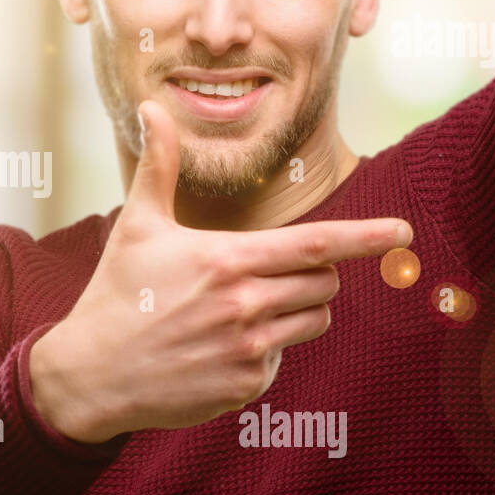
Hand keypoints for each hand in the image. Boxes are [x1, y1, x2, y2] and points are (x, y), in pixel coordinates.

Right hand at [30, 99, 412, 443]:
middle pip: (323, 283)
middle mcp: (245, 305)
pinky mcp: (246, 386)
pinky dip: (265, 350)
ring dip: (295, 311)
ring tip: (240, 310)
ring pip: (314, 321)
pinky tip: (220, 348)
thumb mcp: (138, 226)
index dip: (365, 236)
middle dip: (310, 274)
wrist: (91, 374)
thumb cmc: (115, 293)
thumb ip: (159, 165)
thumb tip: (151, 108)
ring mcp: (248, 350)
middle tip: (261, 274)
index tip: (402, 231)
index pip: (315, 244)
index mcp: (226, 260)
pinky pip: (285, 359)